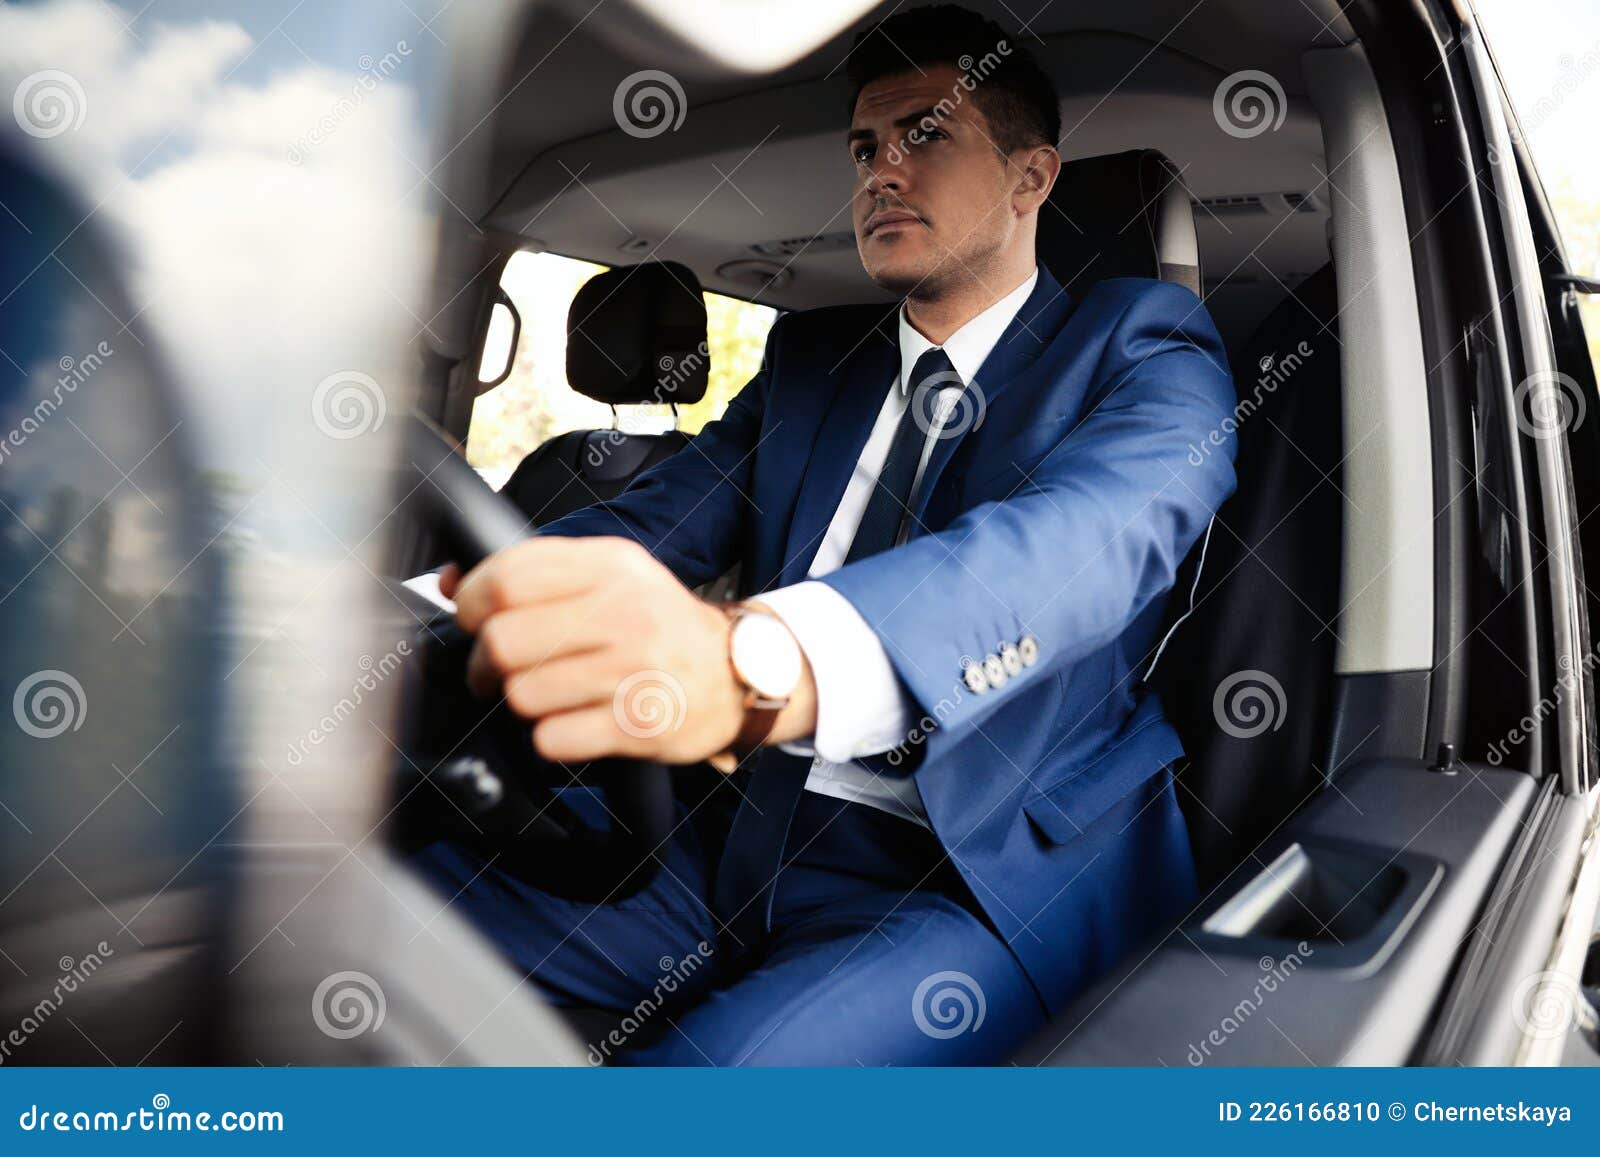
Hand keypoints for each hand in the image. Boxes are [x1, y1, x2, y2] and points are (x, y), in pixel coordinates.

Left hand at [442, 537, 814, 764]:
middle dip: (485, 663)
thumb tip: (450, 580)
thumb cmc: (662, 625)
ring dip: (521, 703)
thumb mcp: (613, 576)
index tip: (474, 619)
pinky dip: (551, 738)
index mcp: (612, 565)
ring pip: (522, 694)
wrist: (739, 672)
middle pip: (504, 641)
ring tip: (546, 697)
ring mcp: (634, 670)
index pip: (507, 577)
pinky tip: (573, 724)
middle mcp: (625, 611)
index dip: (472, 603)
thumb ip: (536, 572)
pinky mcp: (640, 724)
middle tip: (496, 671)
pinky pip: (553, 738)